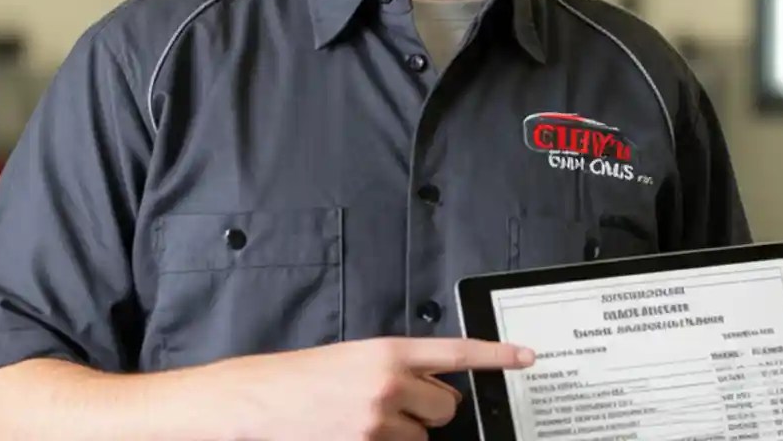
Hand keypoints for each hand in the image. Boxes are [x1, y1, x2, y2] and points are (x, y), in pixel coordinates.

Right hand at [210, 337, 534, 440]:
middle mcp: (390, 384)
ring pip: (423, 438)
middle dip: (428, 410)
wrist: (255, 403)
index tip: (527, 357)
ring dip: (403, 434)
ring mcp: (379, 422)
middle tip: (393, 405)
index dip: (497, 356)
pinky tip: (354, 433)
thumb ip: (397, 369)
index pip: (456, 353)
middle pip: (446, 406)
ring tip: (361, 421)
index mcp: (388, 352)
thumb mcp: (353, 359)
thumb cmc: (299, 379)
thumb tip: (434, 388)